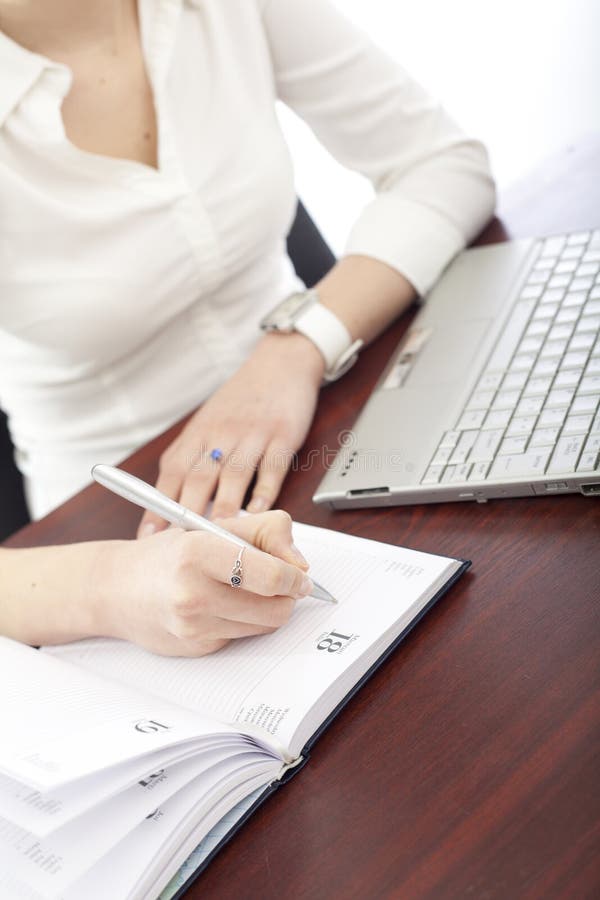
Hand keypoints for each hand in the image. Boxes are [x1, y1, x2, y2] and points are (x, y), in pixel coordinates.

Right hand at [100, 511, 312, 656]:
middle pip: (276, 609)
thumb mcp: (213, 526)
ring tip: (245, 590)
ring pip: (264, 627)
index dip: (296, 578)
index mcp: (200, 552)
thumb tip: (300, 565)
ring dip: (267, 610)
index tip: (300, 576)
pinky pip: (242, 637)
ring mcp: (193, 626)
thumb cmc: (168, 555)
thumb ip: (265, 532)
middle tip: (279, 584)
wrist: (115, 588)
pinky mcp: (195, 648)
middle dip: (287, 597)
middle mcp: (194, 593)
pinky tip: (220, 606)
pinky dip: (242, 622)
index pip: (273, 577)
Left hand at [137, 332, 324, 535]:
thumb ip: (193, 458)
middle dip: (187, 514)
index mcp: (198, 433)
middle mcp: (221, 434)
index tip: (150, 537)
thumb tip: (173, 504)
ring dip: (225, 507)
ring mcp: (252, 434)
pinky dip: (265, 493)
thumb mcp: (208, 422)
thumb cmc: (242, 400)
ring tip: (220, 536)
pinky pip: (271, 468)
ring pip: (234, 475)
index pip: (171, 473)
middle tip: (181, 546)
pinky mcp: (282, 435)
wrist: (280, 363)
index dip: (158, 506)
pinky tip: (259, 514)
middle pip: (199, 477)